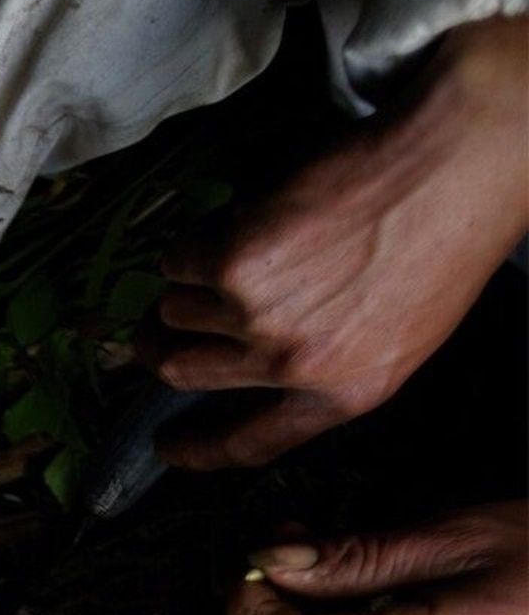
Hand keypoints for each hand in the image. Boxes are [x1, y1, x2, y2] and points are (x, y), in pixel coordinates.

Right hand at [151, 15, 528, 469]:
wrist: (456, 165)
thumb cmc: (443, 238)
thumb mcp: (400, 335)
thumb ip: (327, 368)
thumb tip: (256, 372)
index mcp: (344, 394)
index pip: (247, 445)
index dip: (196, 449)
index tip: (166, 445)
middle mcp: (295, 367)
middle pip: (184, 373)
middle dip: (161, 347)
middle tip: (159, 326)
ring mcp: (258, 317)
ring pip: (176, 310)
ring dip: (192, 282)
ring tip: (244, 246)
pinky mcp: (233, 263)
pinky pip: (179, 260)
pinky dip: (199, 237)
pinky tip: (248, 218)